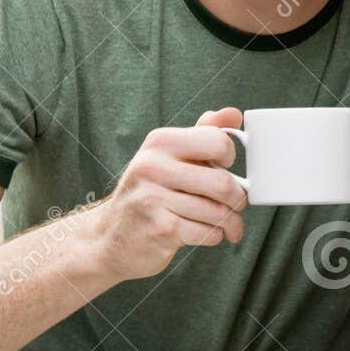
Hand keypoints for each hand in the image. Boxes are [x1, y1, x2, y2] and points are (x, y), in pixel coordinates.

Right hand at [87, 107, 248, 281]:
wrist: (111, 237)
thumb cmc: (150, 193)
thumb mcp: (170, 156)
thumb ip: (203, 133)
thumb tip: (234, 113)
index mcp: (160, 142)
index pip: (218, 142)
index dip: (230, 158)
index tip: (226, 168)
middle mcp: (152, 166)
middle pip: (222, 183)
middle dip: (238, 198)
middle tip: (236, 204)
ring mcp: (153, 198)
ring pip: (218, 212)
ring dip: (231, 222)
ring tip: (228, 224)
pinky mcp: (160, 229)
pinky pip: (208, 232)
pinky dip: (215, 235)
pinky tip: (206, 232)